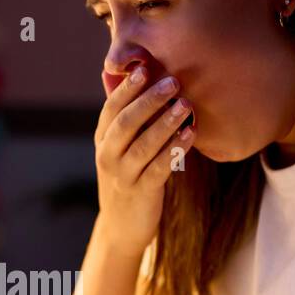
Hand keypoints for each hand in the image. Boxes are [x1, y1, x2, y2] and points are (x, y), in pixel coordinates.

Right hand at [93, 65, 195, 257]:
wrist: (121, 227)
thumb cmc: (128, 177)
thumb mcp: (120, 148)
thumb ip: (129, 118)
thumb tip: (136, 77)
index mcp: (103, 139)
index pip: (112, 108)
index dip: (127, 88)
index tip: (145, 68)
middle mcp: (108, 155)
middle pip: (126, 123)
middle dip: (149, 101)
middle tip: (173, 82)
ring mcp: (123, 175)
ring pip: (143, 145)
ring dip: (165, 123)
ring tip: (186, 105)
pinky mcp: (141, 192)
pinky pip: (159, 168)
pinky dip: (175, 149)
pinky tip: (191, 134)